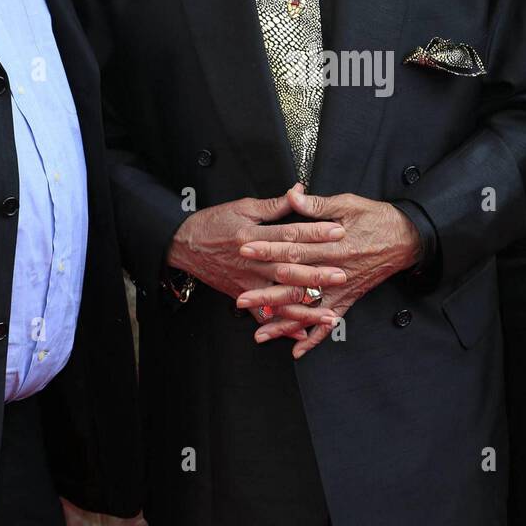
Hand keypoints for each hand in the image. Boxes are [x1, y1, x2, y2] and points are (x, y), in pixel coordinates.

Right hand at [165, 187, 347, 341]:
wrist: (185, 245)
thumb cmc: (214, 223)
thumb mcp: (243, 207)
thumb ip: (275, 204)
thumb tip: (299, 191)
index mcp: (252, 236)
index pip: (290, 234)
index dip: (315, 233)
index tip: (338, 231)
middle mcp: (251, 262)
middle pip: (288, 270)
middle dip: (317, 274)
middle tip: (341, 275)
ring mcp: (247, 282)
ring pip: (280, 298)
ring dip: (306, 308)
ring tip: (329, 314)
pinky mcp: (243, 296)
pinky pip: (264, 316)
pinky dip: (282, 327)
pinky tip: (302, 334)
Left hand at [237, 187, 422, 357]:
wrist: (407, 239)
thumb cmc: (378, 219)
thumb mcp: (349, 203)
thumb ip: (318, 204)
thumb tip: (293, 195)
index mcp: (333, 244)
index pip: (294, 247)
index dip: (269, 248)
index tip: (246, 250)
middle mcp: (335, 270)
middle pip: (295, 283)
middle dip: (267, 292)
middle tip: (242, 299)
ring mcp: (342, 288)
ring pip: (308, 308)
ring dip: (284, 322)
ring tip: (260, 332)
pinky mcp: (349, 298)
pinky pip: (330, 322)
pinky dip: (314, 338)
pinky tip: (297, 350)